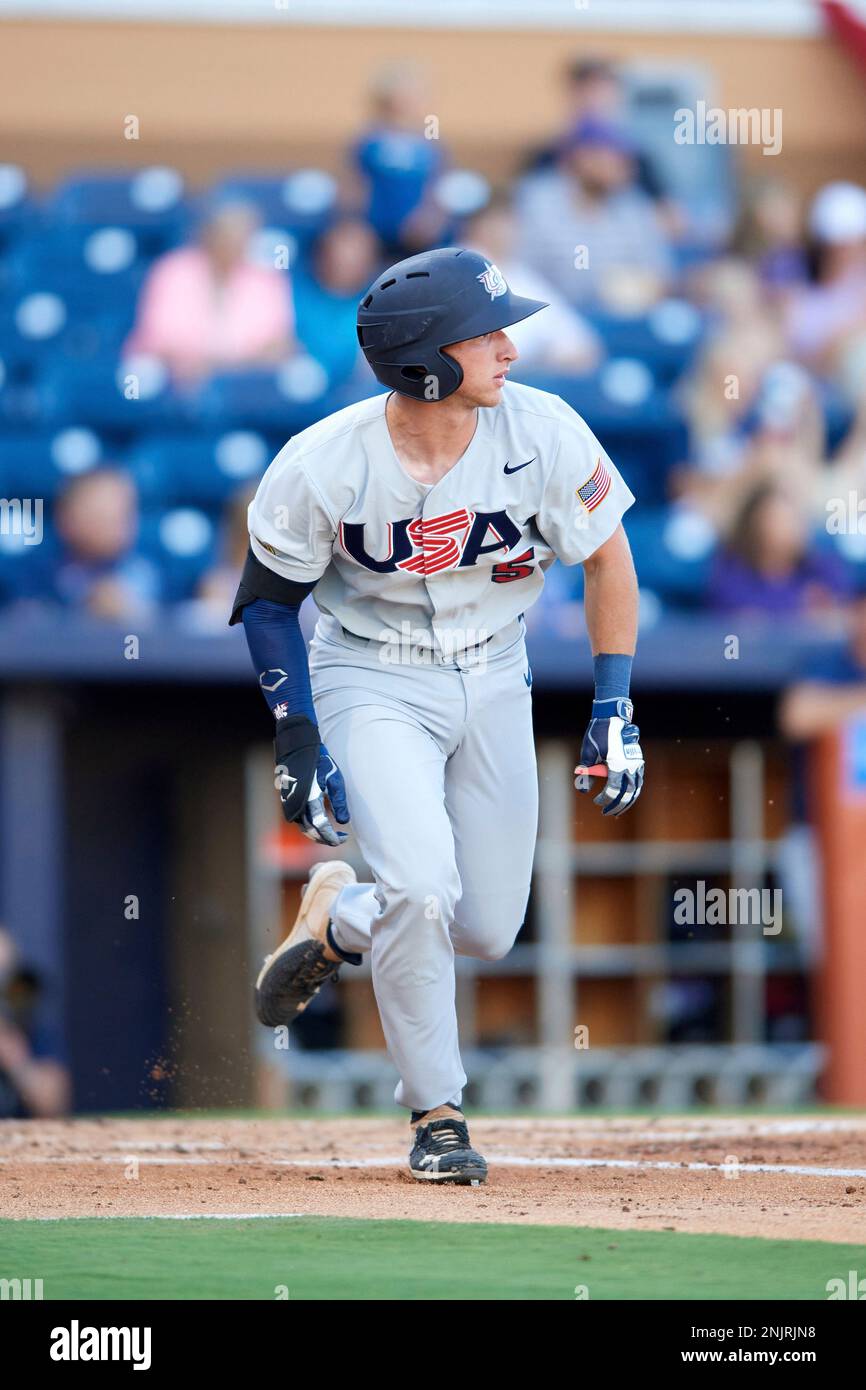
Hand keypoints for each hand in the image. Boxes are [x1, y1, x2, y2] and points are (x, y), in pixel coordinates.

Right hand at [296, 746, 349, 846]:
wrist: (299, 750)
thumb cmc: (319, 763)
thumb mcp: (335, 780)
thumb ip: (339, 802)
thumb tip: (343, 821)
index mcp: (310, 799)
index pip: (322, 826)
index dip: (333, 836)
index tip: (344, 838)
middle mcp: (298, 805)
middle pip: (311, 831)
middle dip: (326, 839)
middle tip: (339, 839)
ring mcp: (291, 804)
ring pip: (304, 828)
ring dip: (317, 835)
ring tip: (331, 834)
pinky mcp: (288, 803)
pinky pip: (299, 821)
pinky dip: (309, 827)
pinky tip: (320, 824)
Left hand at [575, 697, 643, 816]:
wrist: (613, 717)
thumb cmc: (598, 733)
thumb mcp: (587, 752)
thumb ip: (586, 772)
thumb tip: (584, 790)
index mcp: (616, 764)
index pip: (613, 790)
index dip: (605, 799)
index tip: (597, 802)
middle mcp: (629, 765)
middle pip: (626, 793)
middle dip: (617, 805)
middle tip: (606, 812)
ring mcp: (636, 763)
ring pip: (635, 788)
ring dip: (627, 801)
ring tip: (618, 809)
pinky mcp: (638, 760)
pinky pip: (639, 780)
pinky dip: (634, 791)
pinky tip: (627, 796)